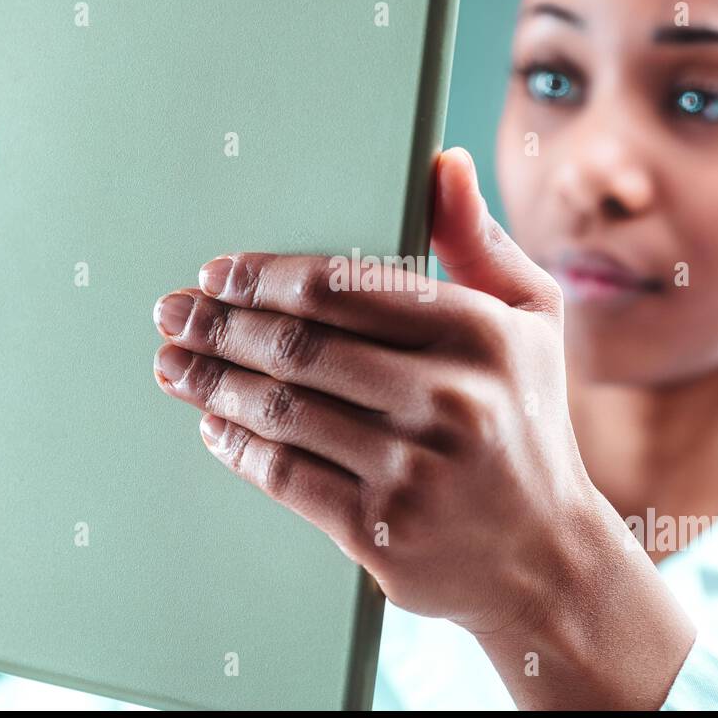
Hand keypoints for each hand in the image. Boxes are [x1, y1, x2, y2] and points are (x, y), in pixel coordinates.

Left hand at [152, 148, 694, 706]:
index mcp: (479, 333)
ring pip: (281, 410)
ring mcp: (413, 469)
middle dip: (219, 326)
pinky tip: (212, 427)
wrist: (545, 557)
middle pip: (300, 347)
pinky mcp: (381, 530)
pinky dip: (237, 447)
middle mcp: (449, 398)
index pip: (344, 287)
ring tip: (172, 366)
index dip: (265, 277)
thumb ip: (477, 241)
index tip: (217, 274)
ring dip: (212, 384)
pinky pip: (285, 476)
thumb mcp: (529, 322)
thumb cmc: (526, 423)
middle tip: (172, 313)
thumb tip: (441, 160)